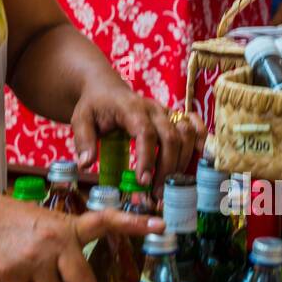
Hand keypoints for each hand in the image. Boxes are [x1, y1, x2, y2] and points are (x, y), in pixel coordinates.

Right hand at [0, 195, 162, 281]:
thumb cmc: (13, 222)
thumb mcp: (47, 221)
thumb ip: (68, 241)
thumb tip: (81, 281)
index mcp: (67, 226)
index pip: (107, 221)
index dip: (135, 223)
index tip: (161, 225)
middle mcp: (55, 241)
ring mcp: (33, 260)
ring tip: (33, 280)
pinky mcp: (12, 276)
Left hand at [70, 77, 204, 186]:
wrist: (106, 88)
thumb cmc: (93, 105)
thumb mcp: (80, 119)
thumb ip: (83, 140)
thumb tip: (86, 164)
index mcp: (130, 108)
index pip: (145, 133)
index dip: (148, 157)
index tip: (143, 181)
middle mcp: (153, 108)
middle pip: (171, 136)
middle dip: (166, 167)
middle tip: (156, 193)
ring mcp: (165, 112)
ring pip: (185, 134)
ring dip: (181, 162)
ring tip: (168, 186)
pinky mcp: (172, 116)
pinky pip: (194, 125)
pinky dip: (201, 140)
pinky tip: (198, 160)